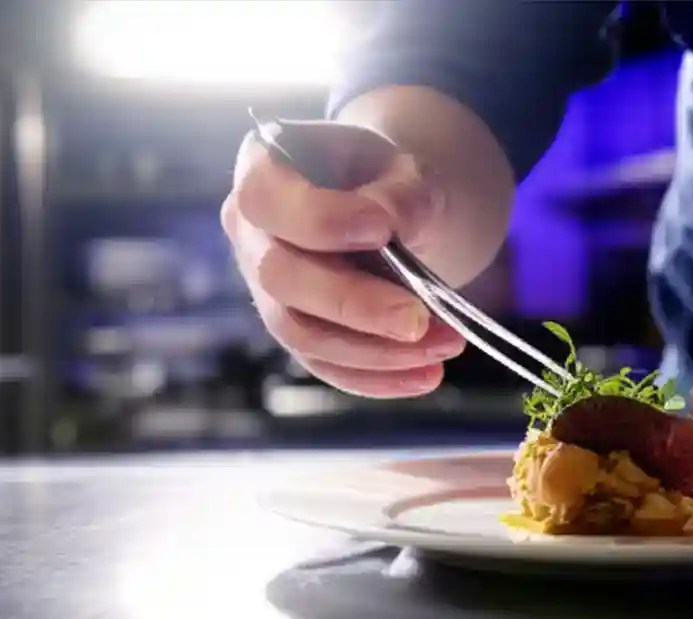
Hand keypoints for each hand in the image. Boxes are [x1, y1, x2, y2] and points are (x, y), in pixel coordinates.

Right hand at [221, 121, 464, 397]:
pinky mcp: (294, 331)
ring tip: (442, 345)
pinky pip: (323, 364)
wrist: (389, 212)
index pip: (263, 196)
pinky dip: (375, 376)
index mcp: (261, 167)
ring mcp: (265, 289)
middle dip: (353, 304)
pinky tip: (424, 375)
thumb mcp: (403, 169)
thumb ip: (398, 195)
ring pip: (300, 333)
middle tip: (418, 318)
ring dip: (373, 350)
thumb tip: (389, 227)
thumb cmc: (386, 180)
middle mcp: (250, 232)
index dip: (317, 219)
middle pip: (279, 277)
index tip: (381, 230)